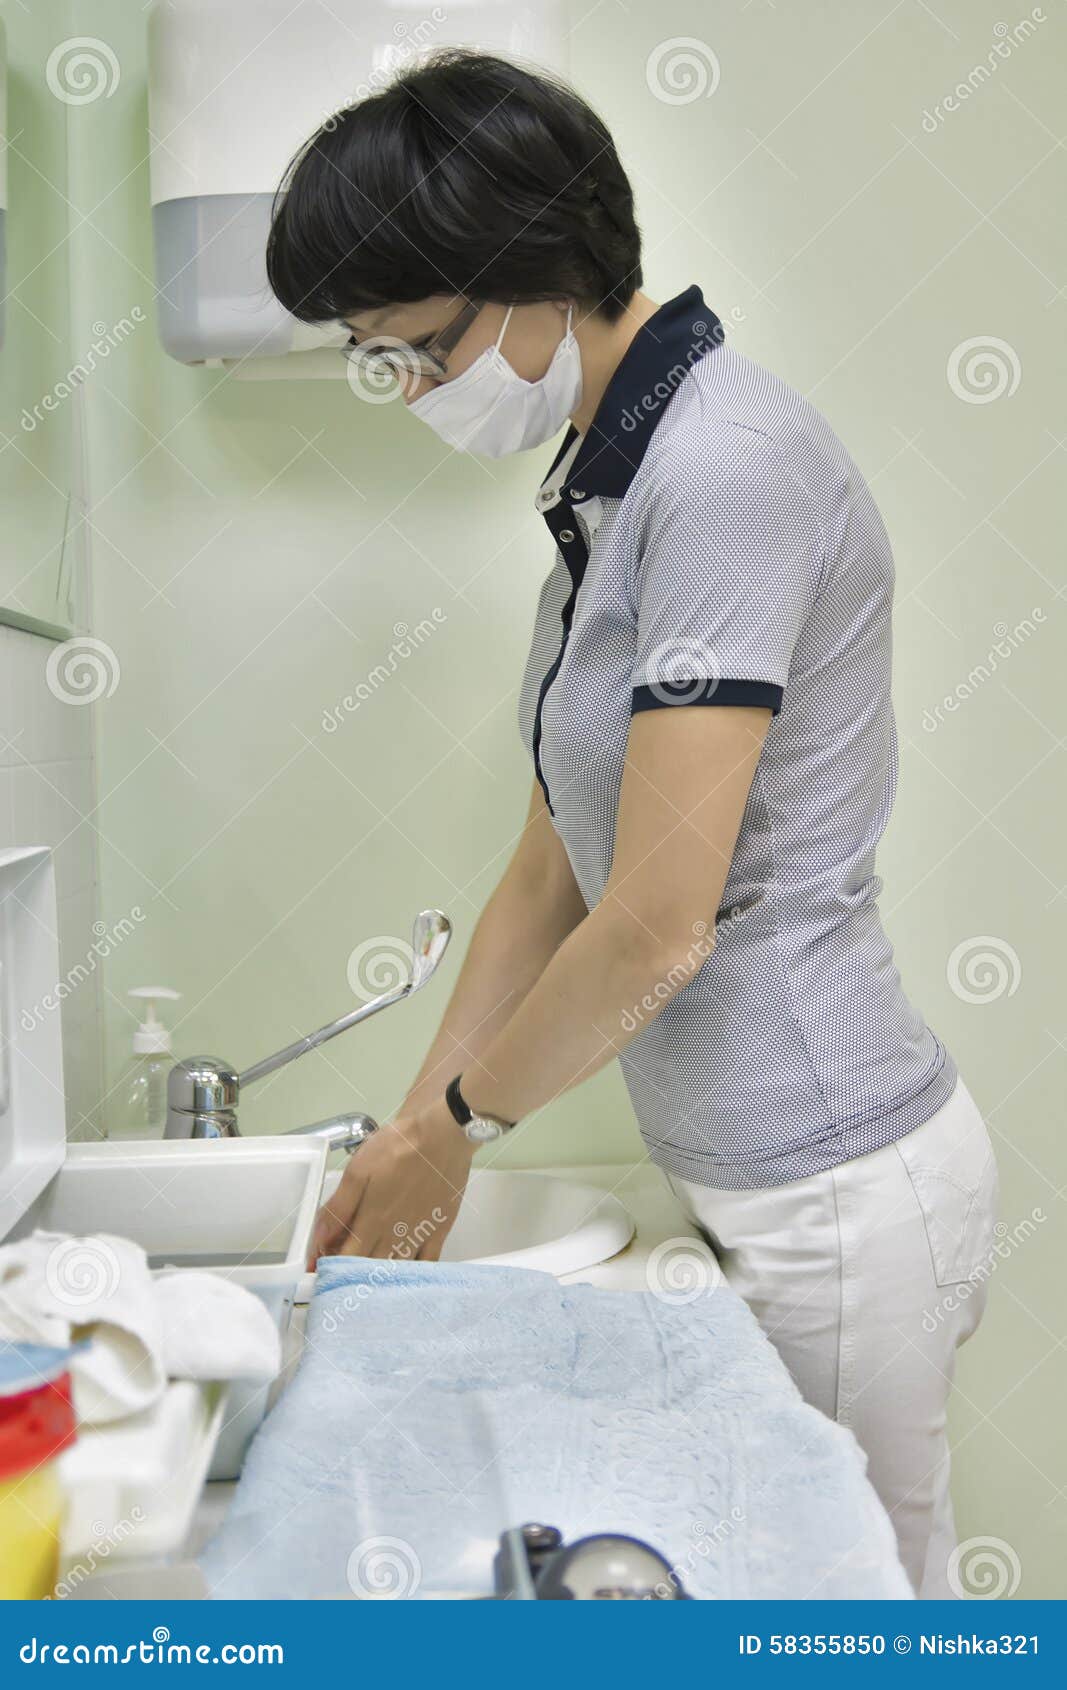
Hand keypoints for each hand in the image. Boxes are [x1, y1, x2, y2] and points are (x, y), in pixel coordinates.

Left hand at [308, 1095, 474, 1265]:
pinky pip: (427, 1263)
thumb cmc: (397, 1147)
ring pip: (396, 1269)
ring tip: (369, 1271)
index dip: (332, 1265)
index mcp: (371, 1222)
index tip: (322, 1265)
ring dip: (381, 1275)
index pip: (346, 1258)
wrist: (442, 1134)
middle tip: (342, 1265)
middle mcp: (395, 1236)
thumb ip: (338, 1208)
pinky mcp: (441, 1230)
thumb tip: (319, 1240)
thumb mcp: (358, 1171)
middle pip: (370, 1267)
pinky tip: (406, 1274)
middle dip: (353, 1271)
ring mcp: (420, 1236)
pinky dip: (415, 1273)